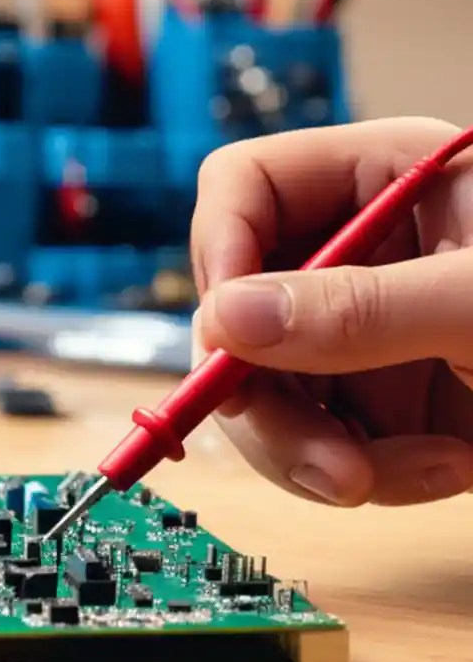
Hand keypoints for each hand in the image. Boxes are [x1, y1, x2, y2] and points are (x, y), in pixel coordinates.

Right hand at [191, 117, 472, 507]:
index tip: (231, 334)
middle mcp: (359, 256)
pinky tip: (441, 472)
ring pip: (267, 392)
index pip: (244, 188)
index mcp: (387, 182)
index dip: (219, 253)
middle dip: (268, 399)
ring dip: (315, 453)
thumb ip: (363, 312)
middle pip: (238, 311)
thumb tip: (228, 322)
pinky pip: (319, 442)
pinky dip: (367, 475)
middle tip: (318, 461)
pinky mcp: (382, 401)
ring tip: (389, 479)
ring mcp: (364, 333)